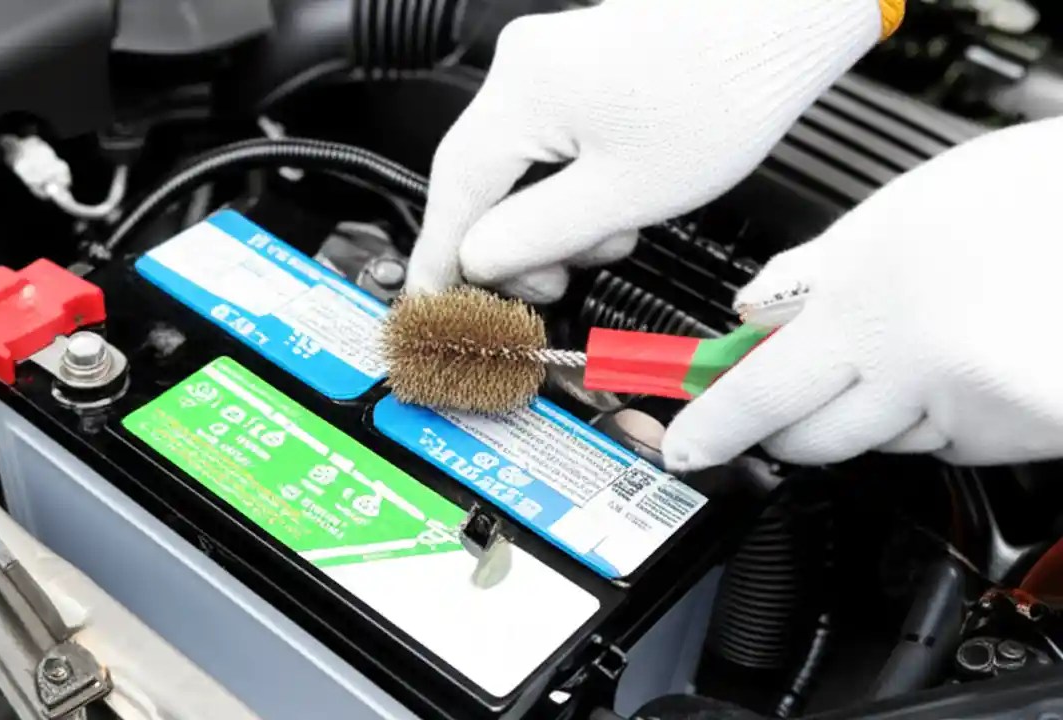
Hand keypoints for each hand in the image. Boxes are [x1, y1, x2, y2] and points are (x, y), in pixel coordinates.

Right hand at [405, 0, 882, 302]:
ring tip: (611, 236)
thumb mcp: (625, 193)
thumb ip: (537, 235)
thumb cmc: (725, 89)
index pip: (453, 191)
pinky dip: (575, 185)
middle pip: (485, 180)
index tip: (433, 301)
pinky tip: (615, 205)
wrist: (785, 23)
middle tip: (556, 282)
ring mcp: (551, 62)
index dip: (442, 257)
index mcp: (523, 93)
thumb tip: (480, 263)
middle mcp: (525, 68)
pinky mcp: (582, 67)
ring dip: (557, 218)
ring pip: (524, 166)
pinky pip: (554, 142)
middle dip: (519, 242)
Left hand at [663, 116, 1062, 471]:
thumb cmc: (1018, 197)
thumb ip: (812, 272)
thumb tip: (751, 312)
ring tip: (933, 335)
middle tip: (816, 378)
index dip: (715, 428)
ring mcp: (972, 406)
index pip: (760, 392)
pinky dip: (952, 414)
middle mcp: (913, 365)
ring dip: (886, 408)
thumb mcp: (893, 215)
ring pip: (888, 439)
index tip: (687, 448)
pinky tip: (978, 357)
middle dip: (793, 421)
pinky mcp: (1023, 433)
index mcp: (867, 302)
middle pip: (814, 436)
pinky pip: (956, 442)